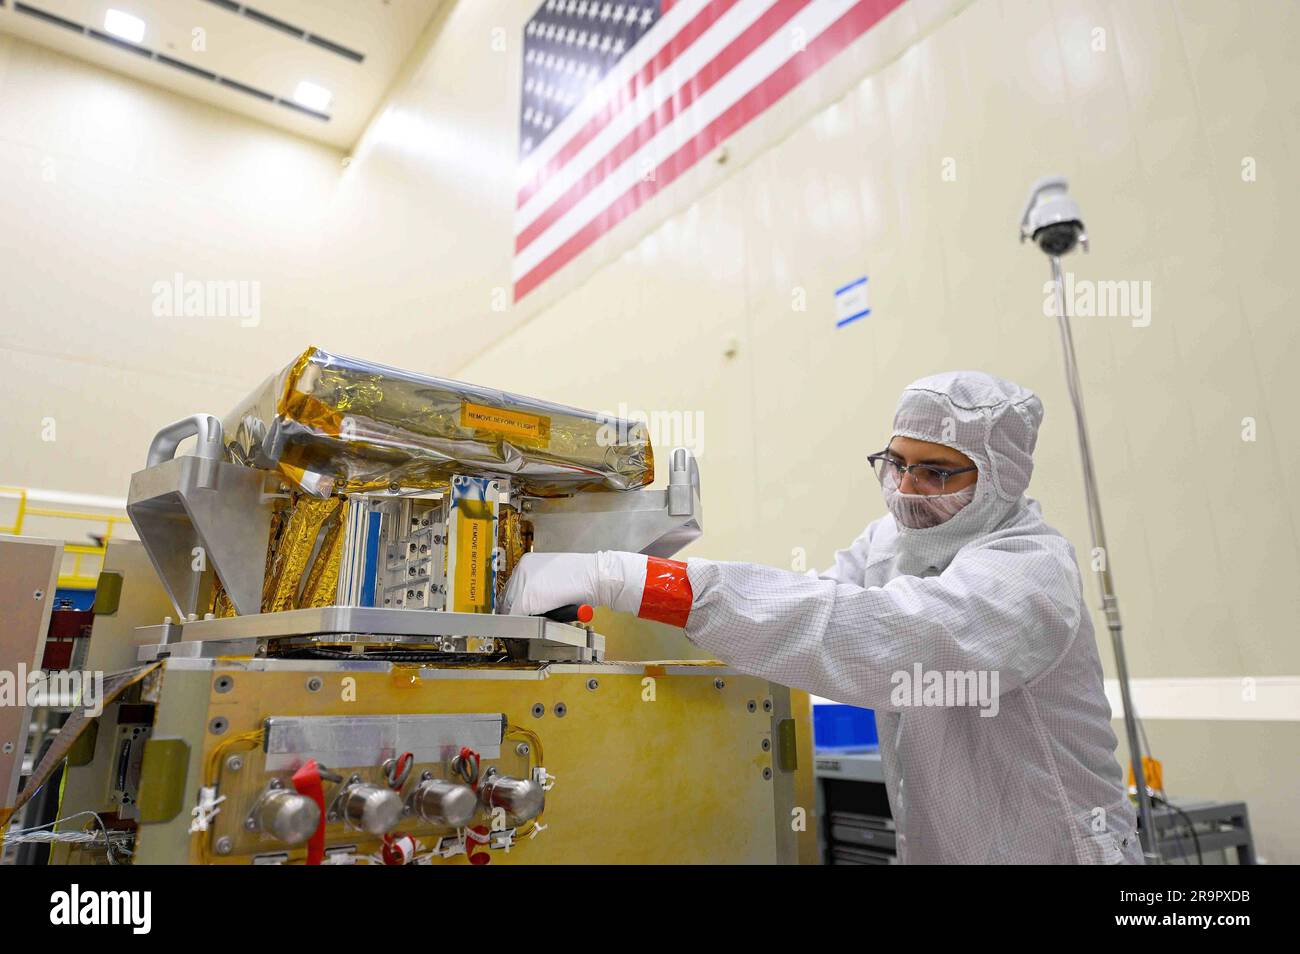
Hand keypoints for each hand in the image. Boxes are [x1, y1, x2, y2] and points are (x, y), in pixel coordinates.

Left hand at [500, 551, 648, 616]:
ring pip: (509, 608)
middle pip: (507, 597)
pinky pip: (515, 616)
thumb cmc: (582, 577)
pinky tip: (527, 627)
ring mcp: (522, 584)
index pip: (512, 587)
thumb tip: (532, 600)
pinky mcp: (526, 600)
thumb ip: (540, 585)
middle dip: (514, 611)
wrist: (596, 576)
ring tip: (527, 625)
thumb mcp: (554, 576)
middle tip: (521, 622)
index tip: (518, 611)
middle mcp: (521, 571)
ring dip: (518, 618)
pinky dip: (519, 623)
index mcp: (527, 563)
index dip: (514, 601)